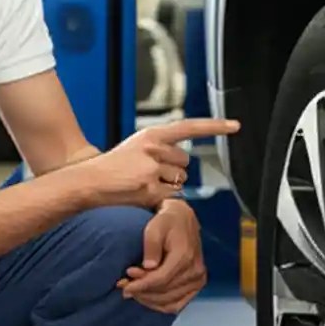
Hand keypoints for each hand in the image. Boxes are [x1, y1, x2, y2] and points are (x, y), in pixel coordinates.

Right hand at [79, 118, 239, 208]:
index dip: (214, 126)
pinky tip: (142, 195)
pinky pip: (170, 197)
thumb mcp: (137, 147)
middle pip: (185, 163)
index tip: (234, 126)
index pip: (189, 127)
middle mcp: (154, 148)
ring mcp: (153, 168)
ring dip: (167, 186)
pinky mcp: (150, 189)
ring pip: (179, 181)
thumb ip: (160, 149)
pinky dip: (161, 200)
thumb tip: (182, 160)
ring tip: (142, 184)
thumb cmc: (114, 167)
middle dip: (173, 171)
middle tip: (148, 174)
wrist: (90, 181)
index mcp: (153, 134)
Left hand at [117, 199, 207, 313]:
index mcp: (185, 256)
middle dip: (141, 292)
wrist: (183, 220)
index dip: (141, 285)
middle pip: (164, 292)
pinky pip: (177, 305)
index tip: (124, 285)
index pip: (161, 279)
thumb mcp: (154, 227)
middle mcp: (195, 270)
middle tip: (123, 286)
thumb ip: (151, 246)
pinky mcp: (197, 284)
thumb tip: (148, 267)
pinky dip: (160, 305)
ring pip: (169, 302)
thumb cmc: (166, 222)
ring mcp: (198, 279)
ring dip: (148, 299)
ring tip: (132, 290)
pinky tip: (146, 298)